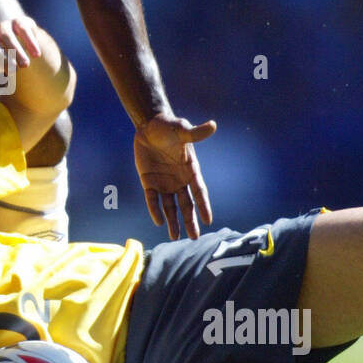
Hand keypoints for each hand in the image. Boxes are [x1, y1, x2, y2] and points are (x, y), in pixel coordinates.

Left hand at [0, 16, 41, 80]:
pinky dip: (30, 42)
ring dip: (17, 51)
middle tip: (13, 71)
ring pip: (8, 36)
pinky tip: (36, 55)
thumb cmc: (5, 59)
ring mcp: (4, 25)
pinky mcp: (19, 21)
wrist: (24, 45)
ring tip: (25, 65)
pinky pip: (23, 30)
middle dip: (2, 58)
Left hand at [133, 113, 216, 239]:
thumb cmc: (168, 126)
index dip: (204, 205)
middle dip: (190, 220)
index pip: (199, 191)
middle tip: (195, 237)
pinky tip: (158, 222)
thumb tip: (213, 125)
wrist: (149, 125)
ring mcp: (165, 182)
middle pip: (187, 204)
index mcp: (190, 169)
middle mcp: (179, 180)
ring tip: (175, 237)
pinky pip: (152, 199)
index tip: (209, 220)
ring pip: (170, 206)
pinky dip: (155, 210)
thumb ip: (195, 133)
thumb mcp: (181, 129)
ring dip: (173, 221)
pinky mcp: (149, 182)